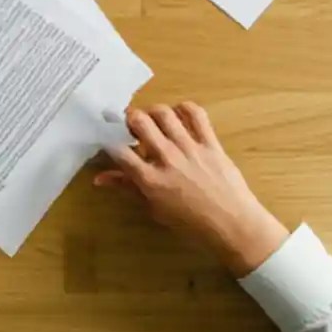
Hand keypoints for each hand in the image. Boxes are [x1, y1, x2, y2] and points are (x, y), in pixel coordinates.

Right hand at [96, 103, 289, 277]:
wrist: (231, 223)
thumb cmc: (190, 223)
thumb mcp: (155, 209)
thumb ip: (128, 188)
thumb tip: (100, 178)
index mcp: (151, 180)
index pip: (120, 152)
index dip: (109, 142)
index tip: (109, 140)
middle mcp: (167, 158)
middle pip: (140, 122)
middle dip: (130, 119)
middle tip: (132, 126)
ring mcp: (190, 148)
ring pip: (164, 113)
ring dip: (153, 111)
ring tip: (153, 120)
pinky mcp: (210, 142)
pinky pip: (196, 114)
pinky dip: (184, 108)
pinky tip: (178, 115)